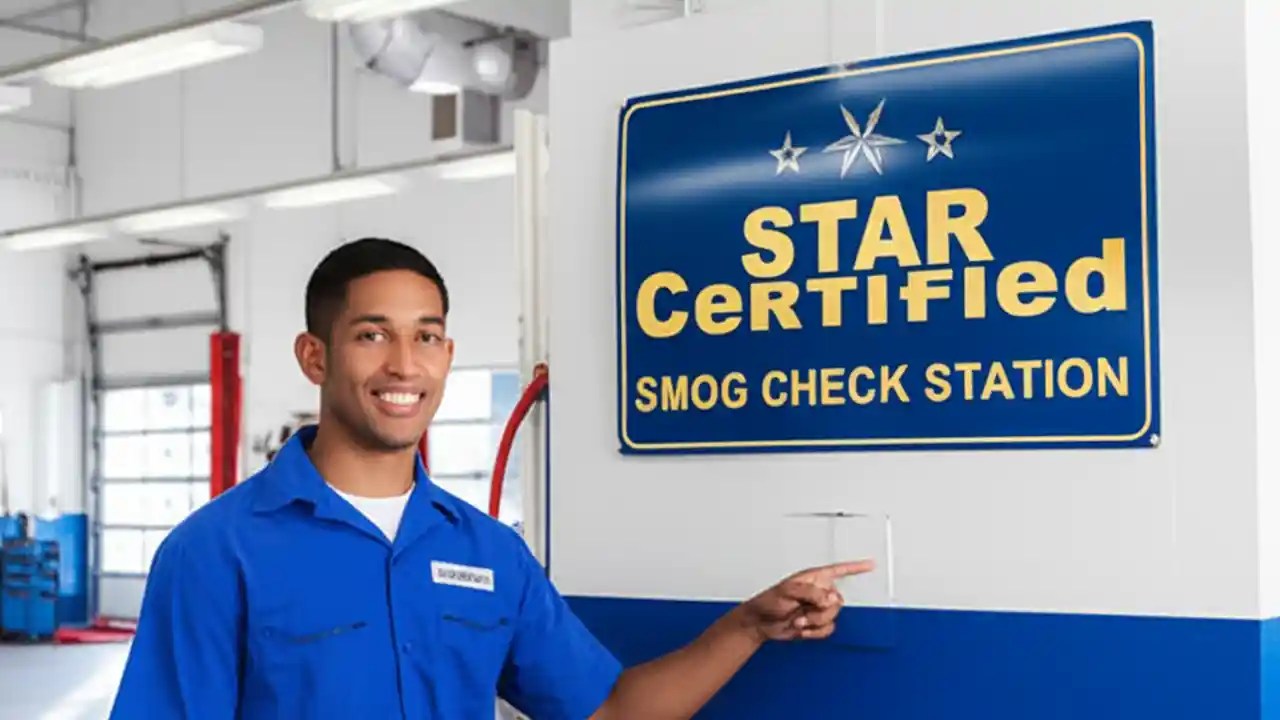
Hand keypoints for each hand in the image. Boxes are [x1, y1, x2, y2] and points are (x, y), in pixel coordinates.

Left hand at [733, 560, 874, 642]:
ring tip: (797, 620)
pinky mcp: (815, 623)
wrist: (761, 623)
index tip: (871, 564)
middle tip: (802, 611)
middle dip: (820, 610)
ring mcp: (817, 608)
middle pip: (837, 602)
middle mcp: (819, 592)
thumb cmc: (768, 601)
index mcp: (814, 578)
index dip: (856, 567)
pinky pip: (828, 629)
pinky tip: (802, 629)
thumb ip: (811, 592)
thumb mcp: (787, 591)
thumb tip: (830, 598)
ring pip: (833, 617)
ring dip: (814, 622)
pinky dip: (814, 632)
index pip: (839, 570)